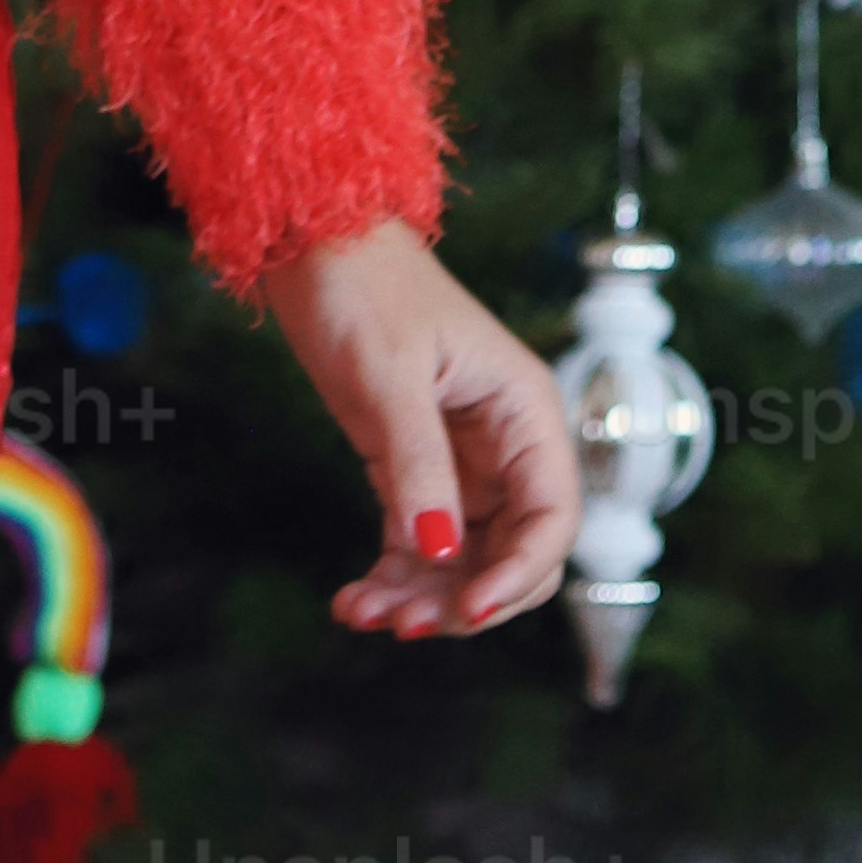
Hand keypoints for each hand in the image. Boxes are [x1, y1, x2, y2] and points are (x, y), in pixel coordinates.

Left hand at [260, 217, 580, 639]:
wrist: (309, 240)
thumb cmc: (361, 285)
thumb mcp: (389, 376)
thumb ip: (417, 464)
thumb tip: (437, 551)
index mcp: (525, 411)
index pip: (552, 518)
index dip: (520, 575)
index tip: (468, 609)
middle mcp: (505, 444)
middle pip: (513, 553)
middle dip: (465, 597)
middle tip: (405, 622)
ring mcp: (461, 460)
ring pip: (463, 559)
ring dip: (422, 598)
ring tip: (363, 611)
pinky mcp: (415, 468)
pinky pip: (418, 543)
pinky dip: (392, 577)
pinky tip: (353, 599)